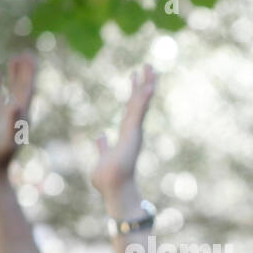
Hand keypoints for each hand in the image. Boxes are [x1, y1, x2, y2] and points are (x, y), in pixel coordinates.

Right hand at [0, 53, 35, 174]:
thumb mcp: (7, 139)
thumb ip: (12, 123)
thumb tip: (16, 106)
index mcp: (23, 115)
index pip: (28, 90)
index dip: (29, 73)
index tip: (30, 57)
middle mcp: (17, 113)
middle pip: (23, 87)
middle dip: (25, 70)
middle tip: (27, 52)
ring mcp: (6, 115)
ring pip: (11, 90)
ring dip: (14, 75)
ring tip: (14, 58)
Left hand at [91, 65, 154, 217]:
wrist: (113, 186)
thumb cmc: (108, 177)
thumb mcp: (104, 156)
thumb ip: (103, 146)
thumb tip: (100, 137)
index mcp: (125, 133)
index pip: (130, 108)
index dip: (133, 91)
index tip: (135, 76)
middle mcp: (133, 130)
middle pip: (138, 101)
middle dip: (143, 82)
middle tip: (148, 65)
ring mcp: (135, 131)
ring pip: (141, 103)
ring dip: (147, 85)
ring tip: (151, 68)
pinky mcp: (134, 133)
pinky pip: (139, 112)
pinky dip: (145, 99)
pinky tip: (150, 85)